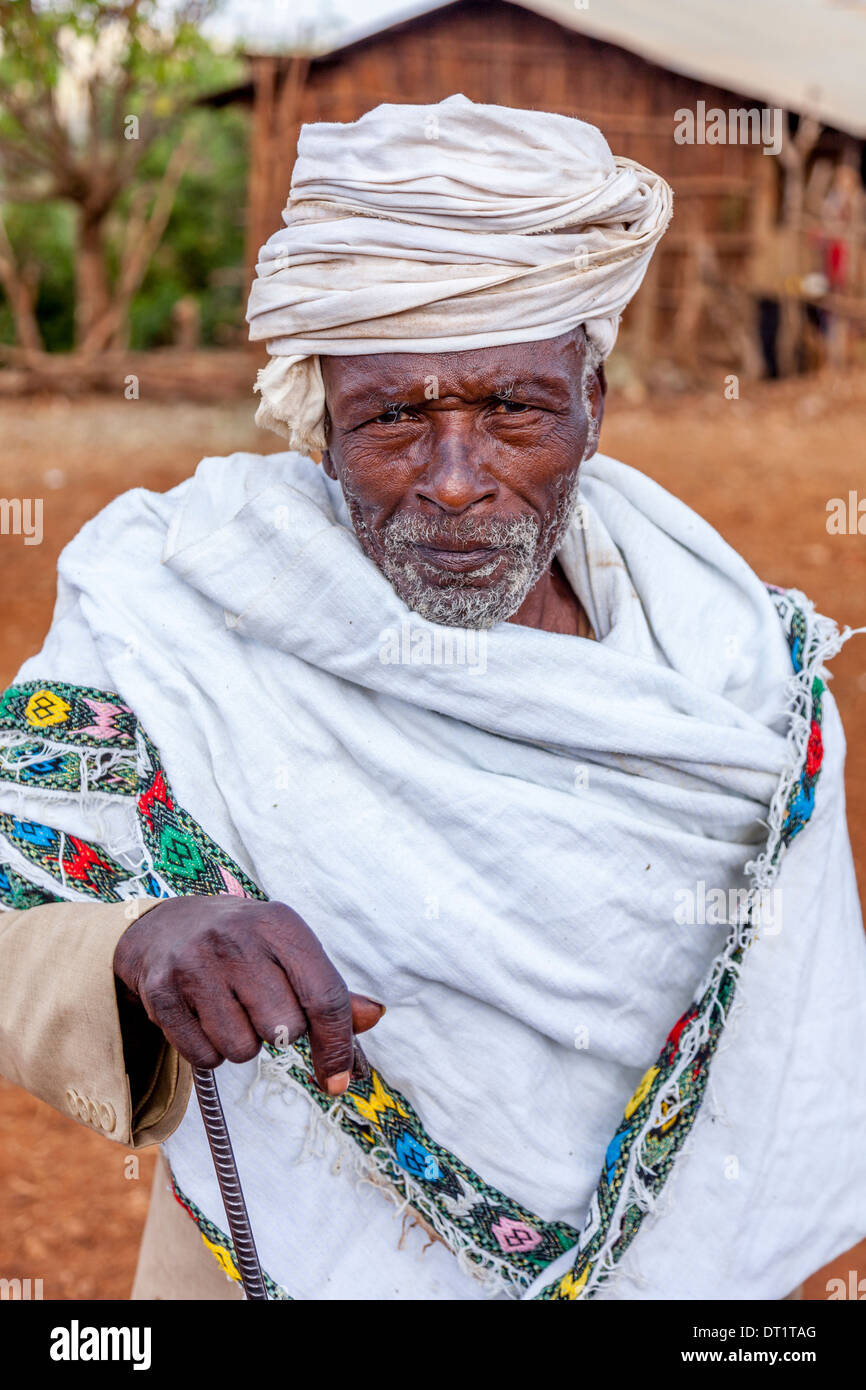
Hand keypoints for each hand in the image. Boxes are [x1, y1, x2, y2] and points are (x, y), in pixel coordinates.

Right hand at [113, 897, 383, 1094]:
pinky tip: (203, 1017)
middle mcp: (237, 939)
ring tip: (230, 1010)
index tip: (339, 1081)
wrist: (165, 926)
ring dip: (243, 1044)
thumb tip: (373, 1017)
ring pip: (242, 1049)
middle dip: (280, 1033)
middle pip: (285, 1029)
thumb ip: (329, 988)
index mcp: (280, 925)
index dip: (337, 1046)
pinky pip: (203, 1057)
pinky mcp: (161, 993)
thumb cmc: (243, 944)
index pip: (324, 996)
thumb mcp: (288, 950)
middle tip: (261, 1008)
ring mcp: (195, 964)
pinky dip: (209, 1051)